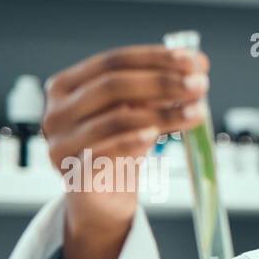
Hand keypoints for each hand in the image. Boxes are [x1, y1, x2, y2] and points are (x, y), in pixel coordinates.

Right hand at [42, 44, 209, 258]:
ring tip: (196, 112)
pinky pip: (105, 151)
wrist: (102, 199)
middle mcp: (58, 109)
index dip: (155, 59)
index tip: (193, 61)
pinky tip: (156, 135)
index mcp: (68, 85)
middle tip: (200, 86)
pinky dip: (133, 141)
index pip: (114, 61)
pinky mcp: (71, 171)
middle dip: (162, 83)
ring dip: (162, 113)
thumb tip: (199, 62)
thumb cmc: (121, 148)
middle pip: (113, 85)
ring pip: (115, 118)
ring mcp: (60, 141)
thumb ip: (161, 89)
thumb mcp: (139, 113)